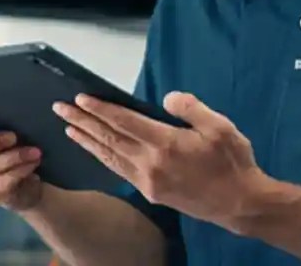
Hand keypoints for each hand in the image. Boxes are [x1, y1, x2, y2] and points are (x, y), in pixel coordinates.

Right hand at [0, 115, 43, 211]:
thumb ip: (0, 115)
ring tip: (33, 151)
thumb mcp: (6, 125)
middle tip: (13, 136)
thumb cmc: (13, 142)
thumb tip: (14, 102)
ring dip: (12, 158)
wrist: (29, 175)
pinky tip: (32, 162)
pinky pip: (0, 183)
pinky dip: (19, 171)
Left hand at [54, 91, 263, 227]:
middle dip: (82, 121)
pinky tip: (94, 150)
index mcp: (166, 143)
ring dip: (87, 140)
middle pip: (109, 138)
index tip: (80, 98)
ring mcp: (147, 181)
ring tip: (68, 127)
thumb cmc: (232, 161)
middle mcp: (150, 163)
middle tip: (60, 108)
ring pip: (109, 156)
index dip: (100, 108)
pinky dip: (103, 157)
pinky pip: (119, 170)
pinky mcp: (150, 192)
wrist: (240, 203)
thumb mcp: (219, 126)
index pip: (124, 121)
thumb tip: (167, 98)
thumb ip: (191, 108)